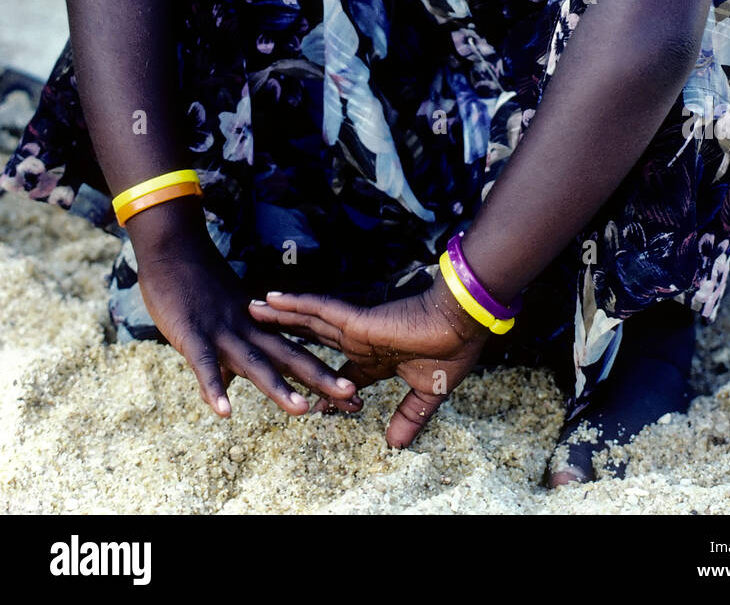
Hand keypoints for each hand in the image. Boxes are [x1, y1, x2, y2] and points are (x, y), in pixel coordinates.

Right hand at [134, 232, 364, 419]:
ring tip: (303, 410)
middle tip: (355, 399)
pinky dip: (214, 386)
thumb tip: (226, 391)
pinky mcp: (192, 334)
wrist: (173, 249)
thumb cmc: (195, 287)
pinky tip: (224, 411)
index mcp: (257, 326)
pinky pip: (205, 364)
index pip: (298, 352)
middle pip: (291, 356)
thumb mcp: (218, 323)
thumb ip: (225, 360)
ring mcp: (222, 330)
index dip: (326, 373)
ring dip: (279, 386)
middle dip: (322, 378)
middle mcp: (248, 328)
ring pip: (256, 361)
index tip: (354, 396)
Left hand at [248, 272, 491, 447]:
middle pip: (311, 336)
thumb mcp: (426, 394)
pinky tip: (272, 299)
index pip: (336, 370)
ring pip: (308, 320)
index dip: (316, 380)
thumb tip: (393, 444)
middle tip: (255, 327)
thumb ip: (408, 417)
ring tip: (250, 308)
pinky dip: (294, 305)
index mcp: (373, 356)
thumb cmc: (452, 351)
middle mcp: (358, 339)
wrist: (464, 324)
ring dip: (278, 315)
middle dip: (285, 332)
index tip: (297, 389)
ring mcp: (354, 327)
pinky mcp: (356, 319)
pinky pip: (319, 310)